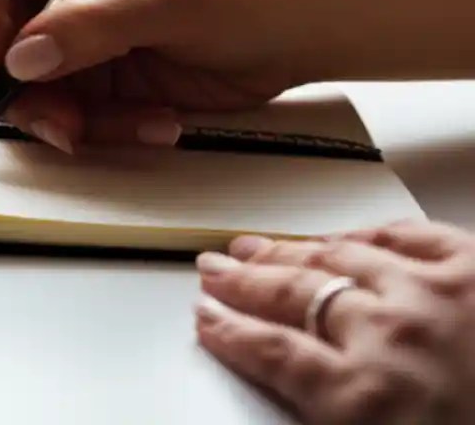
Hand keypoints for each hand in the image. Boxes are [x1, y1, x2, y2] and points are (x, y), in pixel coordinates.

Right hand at [0, 0, 332, 152]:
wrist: (298, 26)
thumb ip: (94, 25)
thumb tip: (20, 59)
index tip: (3, 69)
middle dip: (16, 90)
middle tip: (65, 121)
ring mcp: (53, 24)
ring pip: (6, 88)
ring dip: (59, 118)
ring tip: (127, 122)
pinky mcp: (74, 69)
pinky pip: (51, 112)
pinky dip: (94, 128)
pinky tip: (151, 119)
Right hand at [196, 221, 474, 424]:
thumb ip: (328, 412)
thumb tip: (288, 393)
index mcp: (362, 398)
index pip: (269, 351)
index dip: (229, 331)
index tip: (206, 315)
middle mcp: (387, 333)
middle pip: (294, 296)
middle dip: (244, 282)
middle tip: (214, 269)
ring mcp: (433, 294)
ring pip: (340, 257)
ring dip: (292, 251)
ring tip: (258, 245)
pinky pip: (411, 235)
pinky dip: (371, 232)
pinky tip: (346, 233)